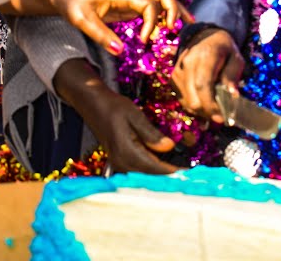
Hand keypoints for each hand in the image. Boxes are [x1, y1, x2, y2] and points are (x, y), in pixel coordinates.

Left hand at [54, 0, 189, 56]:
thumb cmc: (73, 5)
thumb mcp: (82, 22)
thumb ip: (101, 35)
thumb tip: (121, 51)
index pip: (148, 3)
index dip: (151, 22)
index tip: (143, 41)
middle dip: (174, 9)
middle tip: (174, 30)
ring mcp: (132, 1)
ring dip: (175, 10)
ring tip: (188, 26)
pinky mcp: (131, 8)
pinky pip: (154, 9)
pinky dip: (166, 16)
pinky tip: (172, 28)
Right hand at [55, 59, 179, 174]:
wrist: (92, 104)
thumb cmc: (113, 106)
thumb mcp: (134, 115)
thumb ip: (151, 133)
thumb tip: (169, 147)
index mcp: (126, 151)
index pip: (153, 168)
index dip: (172, 171)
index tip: (188, 173)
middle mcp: (121, 162)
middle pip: (149, 175)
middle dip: (168, 174)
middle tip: (188, 173)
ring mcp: (118, 163)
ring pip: (143, 174)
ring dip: (160, 173)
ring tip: (179, 170)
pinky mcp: (118, 160)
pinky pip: (138, 169)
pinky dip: (151, 168)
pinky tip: (163, 164)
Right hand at [171, 28, 244, 122]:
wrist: (205, 37)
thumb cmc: (224, 50)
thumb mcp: (236, 59)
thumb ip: (232, 77)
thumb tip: (231, 97)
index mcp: (205, 55)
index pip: (203, 84)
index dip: (210, 104)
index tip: (221, 117)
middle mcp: (187, 62)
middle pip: (193, 98)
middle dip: (208, 112)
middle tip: (221, 115)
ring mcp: (177, 71)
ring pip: (187, 102)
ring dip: (201, 111)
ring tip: (214, 107)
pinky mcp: (173, 78)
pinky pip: (182, 100)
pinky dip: (194, 106)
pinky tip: (204, 102)